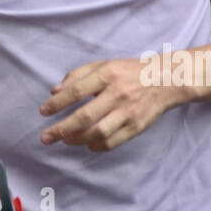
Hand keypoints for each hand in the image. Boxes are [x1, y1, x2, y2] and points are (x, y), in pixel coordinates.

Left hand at [40, 58, 176, 150]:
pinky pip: (113, 142)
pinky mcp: (137, 126)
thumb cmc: (129, 71)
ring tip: (64, 140)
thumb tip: (54, 90)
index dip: (57, 103)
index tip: (43, 111)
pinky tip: (86, 144)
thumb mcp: (103, 65)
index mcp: (107, 75)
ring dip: (77, 140)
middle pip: (85, 116)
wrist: (166, 80)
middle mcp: (117, 94)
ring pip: (98, 132)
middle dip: (62, 129)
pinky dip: (96, 146)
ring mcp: (128, 112)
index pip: (76, 91)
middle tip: (46, 137)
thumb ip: (78, 75)